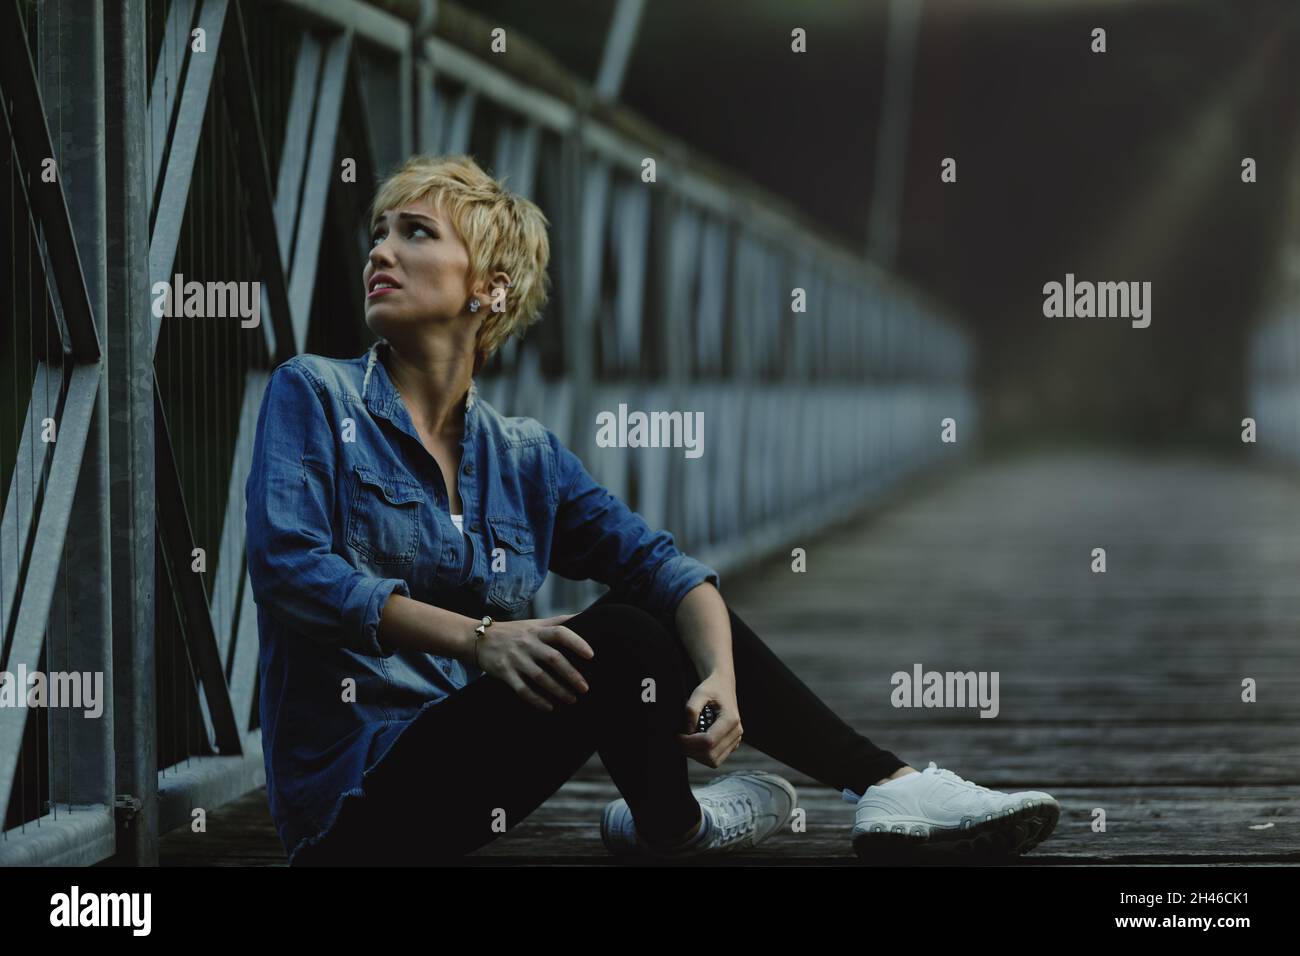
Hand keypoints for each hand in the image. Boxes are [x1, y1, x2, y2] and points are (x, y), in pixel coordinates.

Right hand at [476, 614, 592, 711]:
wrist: (479, 639)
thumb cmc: (514, 632)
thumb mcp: (534, 623)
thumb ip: (557, 621)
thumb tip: (584, 615)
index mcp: (537, 630)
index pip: (560, 632)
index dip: (577, 642)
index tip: (591, 655)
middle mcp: (527, 643)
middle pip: (553, 659)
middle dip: (571, 675)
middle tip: (585, 688)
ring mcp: (515, 658)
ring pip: (540, 677)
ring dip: (558, 690)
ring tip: (572, 699)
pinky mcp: (505, 673)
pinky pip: (523, 689)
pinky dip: (537, 700)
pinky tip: (549, 707)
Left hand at [675, 672, 741, 768]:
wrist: (724, 685)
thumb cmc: (712, 688)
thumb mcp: (699, 693)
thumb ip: (691, 710)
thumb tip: (688, 731)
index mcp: (730, 719)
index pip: (708, 741)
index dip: (690, 742)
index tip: (679, 735)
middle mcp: (736, 732)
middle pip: (711, 755)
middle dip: (692, 751)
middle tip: (681, 740)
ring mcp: (736, 739)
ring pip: (714, 761)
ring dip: (697, 755)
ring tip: (687, 742)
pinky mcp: (732, 744)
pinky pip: (717, 758)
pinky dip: (704, 755)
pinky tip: (696, 743)